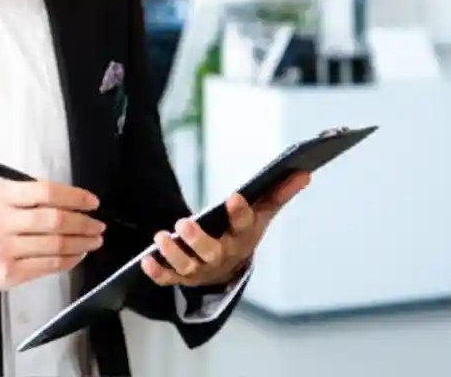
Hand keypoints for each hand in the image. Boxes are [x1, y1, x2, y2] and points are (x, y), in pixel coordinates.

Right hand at [0, 176, 105, 291]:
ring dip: (81, 243)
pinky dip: (69, 260)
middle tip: (98, 224)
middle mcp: (1, 222)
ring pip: (55, 245)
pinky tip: (78, 254)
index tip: (91, 202)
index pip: (46, 192)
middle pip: (55, 221)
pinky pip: (48, 265)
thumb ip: (30, 194)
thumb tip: (73, 200)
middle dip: (83, 223)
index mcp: (1, 196)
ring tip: (93, 240)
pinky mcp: (10, 273)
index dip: (74, 197)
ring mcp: (5, 249)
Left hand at [141, 171, 309, 287]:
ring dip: (173, 254)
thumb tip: (304, 172)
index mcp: (242, 238)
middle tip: (184, 223)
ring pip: (187, 267)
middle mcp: (222, 256)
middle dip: (197, 240)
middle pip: (211, 252)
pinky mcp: (182, 276)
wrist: (230, 270)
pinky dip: (157, 272)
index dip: (240, 212)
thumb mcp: (263, 214)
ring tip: (161, 237)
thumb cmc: (243, 234)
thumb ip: (279, 194)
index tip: (234, 197)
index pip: (244, 225)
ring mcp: (201, 269)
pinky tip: (146, 260)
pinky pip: (168, 278)